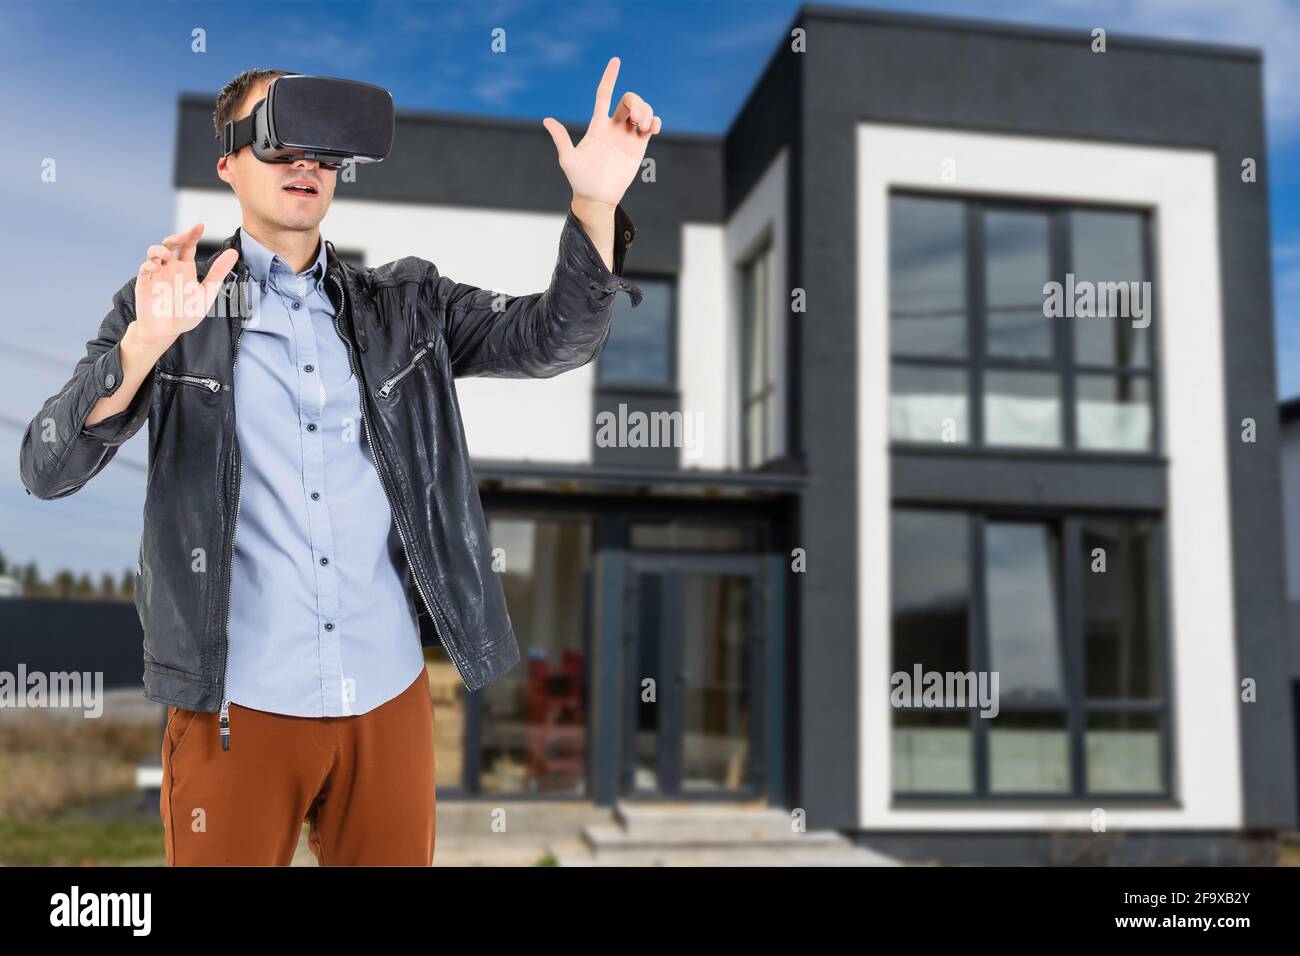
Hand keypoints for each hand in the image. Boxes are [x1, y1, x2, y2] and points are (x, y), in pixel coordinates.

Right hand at [133, 223, 237, 349]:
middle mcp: (170, 267)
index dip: (192, 235)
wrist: (168, 331)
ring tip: (167, 254)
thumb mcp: (206, 292)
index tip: (200, 225)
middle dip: (175, 237)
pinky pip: (144, 269)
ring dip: (159, 249)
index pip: (188, 246)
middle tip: (183, 237)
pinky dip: (149, 265)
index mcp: (185, 268)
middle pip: (169, 244)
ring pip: (154, 252)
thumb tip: (234, 252)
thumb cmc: (187, 313)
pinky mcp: (144, 283)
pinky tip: (157, 268)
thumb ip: (218, 272)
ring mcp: (156, 274)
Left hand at [542, 56, 660, 208]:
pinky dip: (655, 122)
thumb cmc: (580, 180)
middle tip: (636, 118)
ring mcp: (627, 136)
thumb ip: (561, 139)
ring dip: (646, 112)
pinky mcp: (638, 147)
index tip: (616, 61)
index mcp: (597, 125)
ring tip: (646, 127)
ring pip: (641, 111)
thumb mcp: (568, 159)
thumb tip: (546, 120)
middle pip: (628, 101)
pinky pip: (650, 127)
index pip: (604, 95)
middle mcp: (613, 127)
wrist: (597, 198)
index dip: (609, 77)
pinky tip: (653, 128)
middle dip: (635, 102)